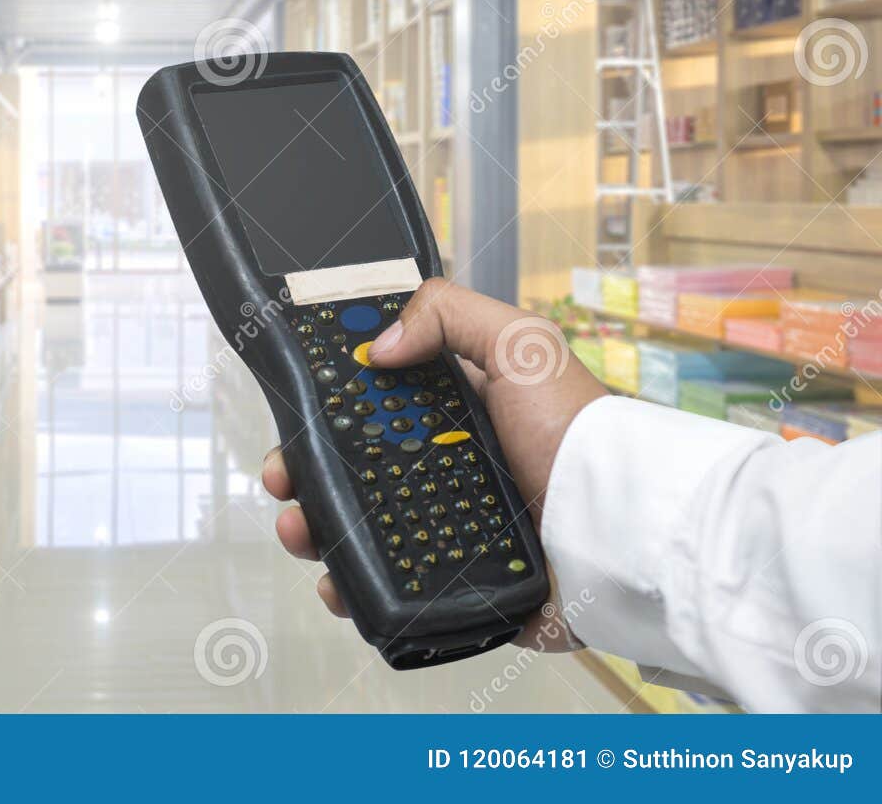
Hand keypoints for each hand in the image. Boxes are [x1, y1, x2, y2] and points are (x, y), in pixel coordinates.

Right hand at [263, 277, 605, 646]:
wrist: (620, 535)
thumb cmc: (581, 436)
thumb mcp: (522, 345)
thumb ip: (451, 316)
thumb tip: (380, 343)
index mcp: (454, 412)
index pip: (374, 401)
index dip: (327, 404)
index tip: (295, 410)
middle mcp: (445, 468)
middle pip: (351, 466)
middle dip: (305, 471)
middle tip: (283, 478)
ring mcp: (446, 527)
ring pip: (357, 528)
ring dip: (315, 528)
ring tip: (301, 532)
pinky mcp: (453, 583)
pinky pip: (387, 585)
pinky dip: (350, 585)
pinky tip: (335, 583)